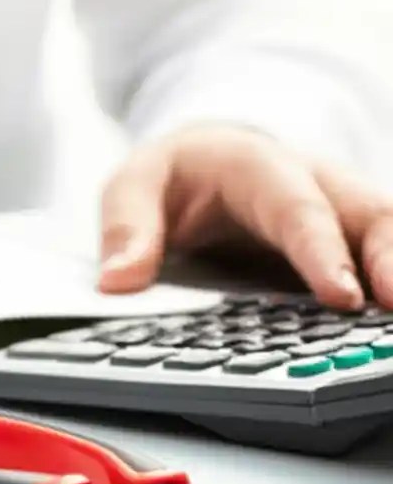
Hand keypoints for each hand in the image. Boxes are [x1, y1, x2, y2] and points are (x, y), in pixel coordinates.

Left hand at [97, 124, 392, 309]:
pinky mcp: (343, 242)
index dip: (322, 251)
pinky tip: (383, 324)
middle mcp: (312, 181)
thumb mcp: (131, 188)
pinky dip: (385, 284)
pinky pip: (376, 259)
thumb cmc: (170, 175)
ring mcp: (335, 212)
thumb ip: (126, 229)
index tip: (341, 295)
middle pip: (367, 213)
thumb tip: (118, 281)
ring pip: (384, 232)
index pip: (297, 208)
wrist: (200, 159)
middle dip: (390, 259)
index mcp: (257, 165)